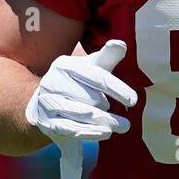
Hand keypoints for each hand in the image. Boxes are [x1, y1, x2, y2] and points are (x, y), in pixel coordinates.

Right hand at [25, 39, 137, 178]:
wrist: (46, 101)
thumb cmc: (78, 81)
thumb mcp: (92, 66)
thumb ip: (107, 56)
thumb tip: (121, 44)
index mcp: (65, 65)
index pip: (96, 77)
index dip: (117, 89)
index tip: (134, 101)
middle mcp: (52, 81)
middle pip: (89, 98)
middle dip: (108, 108)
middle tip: (123, 118)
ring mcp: (47, 102)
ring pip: (80, 114)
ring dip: (103, 122)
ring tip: (122, 127)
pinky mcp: (44, 121)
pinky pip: (70, 128)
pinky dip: (89, 132)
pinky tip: (105, 133)